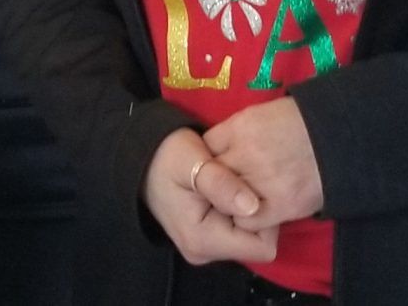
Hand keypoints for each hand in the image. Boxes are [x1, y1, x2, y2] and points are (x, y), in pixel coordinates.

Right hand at [143, 129, 276, 265]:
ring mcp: (205, 248)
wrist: (143, 159)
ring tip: (229, 183)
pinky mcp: (207, 240)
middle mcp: (203, 253)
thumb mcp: (192, 159)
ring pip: (250, 236)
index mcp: (202, 240)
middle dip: (256, 211)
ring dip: (247, 209)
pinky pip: (239, 231)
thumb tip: (253, 207)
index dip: (265, 215)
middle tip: (236, 181)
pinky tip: (227, 190)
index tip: (249, 186)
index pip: (261, 245)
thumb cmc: (167, 155)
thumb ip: (221, 183)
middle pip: (256, 241)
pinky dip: (239, 210)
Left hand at [201, 98, 324, 232]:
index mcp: (241, 127)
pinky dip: (246, 219)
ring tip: (239, 198)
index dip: (206, 159)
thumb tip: (210, 151)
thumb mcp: (259, 115)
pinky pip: (247, 221)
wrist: (342, 136)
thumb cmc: (299, 123)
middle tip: (222, 186)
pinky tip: (255, 210)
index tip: (212, 165)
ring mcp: (264, 181)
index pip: (203, 148)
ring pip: (224, 202)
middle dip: (212, 182)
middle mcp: (248, 154)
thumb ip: (233, 134)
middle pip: (210, 177)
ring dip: (228, 203)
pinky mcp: (282, 205)